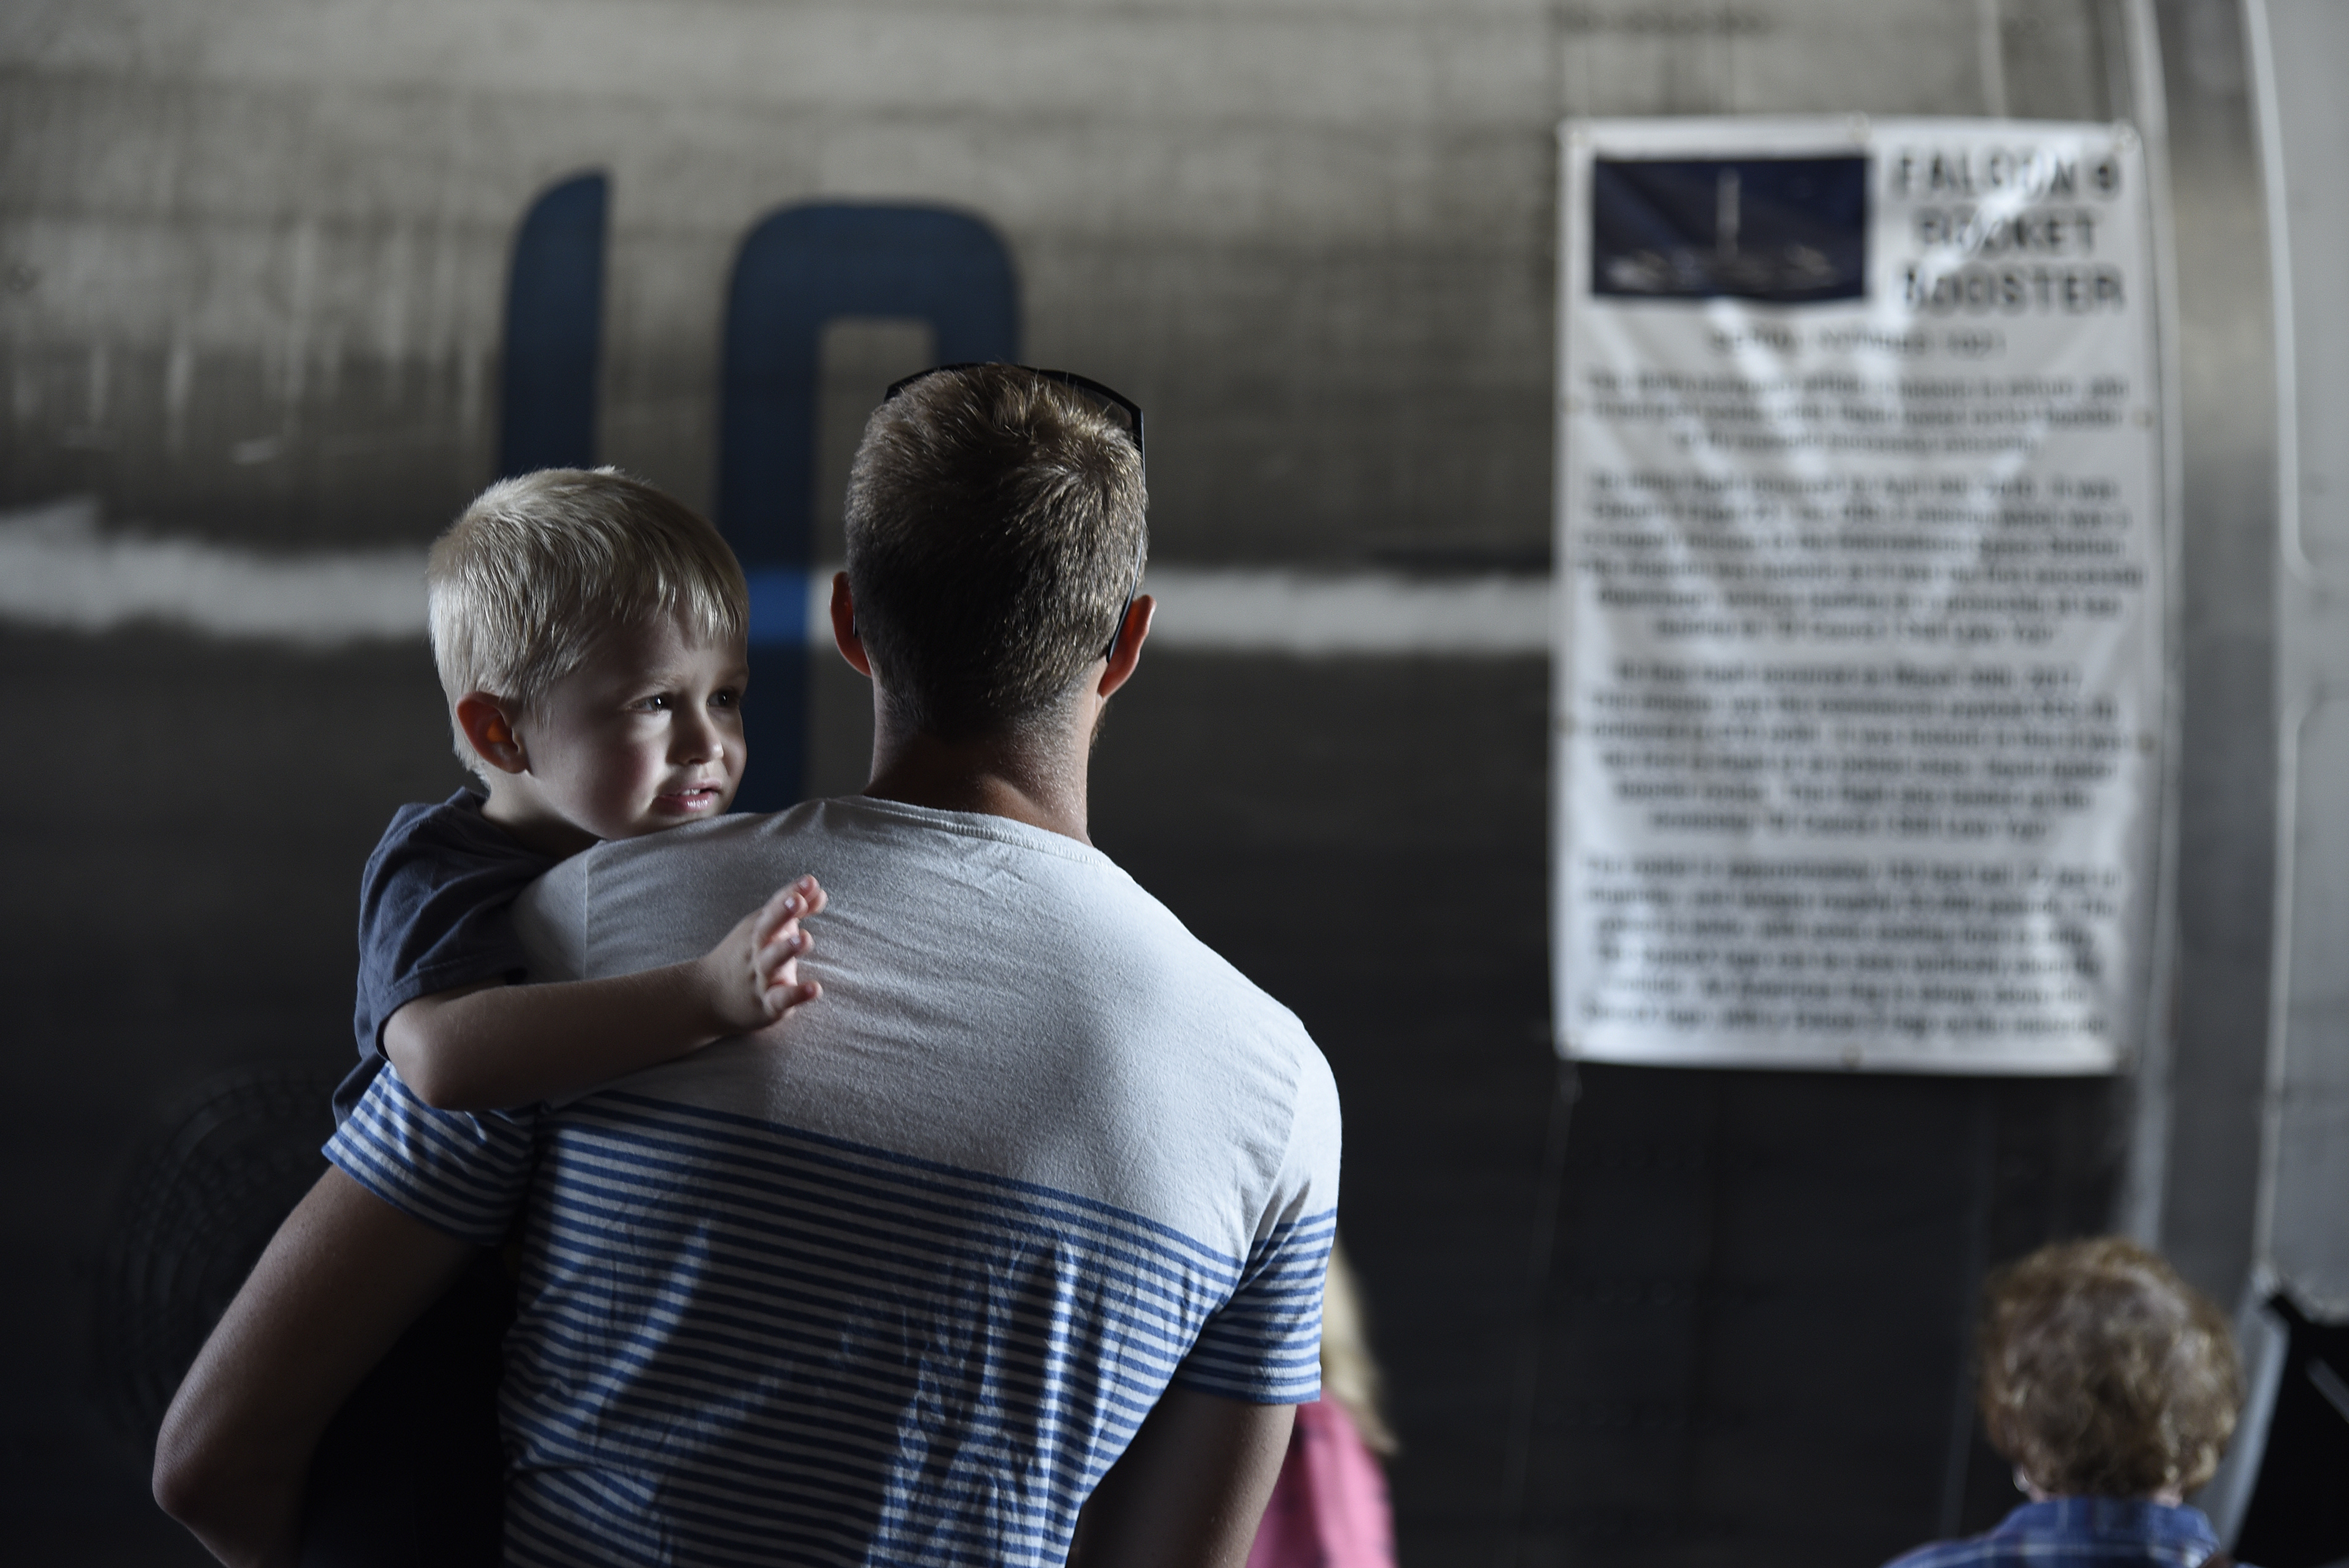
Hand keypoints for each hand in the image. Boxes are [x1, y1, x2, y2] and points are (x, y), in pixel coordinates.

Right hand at [703, 875, 825, 1034]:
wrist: (706, 996)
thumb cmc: (746, 956)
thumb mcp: (767, 931)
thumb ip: (795, 912)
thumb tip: (821, 892)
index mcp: (759, 929)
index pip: (775, 907)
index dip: (791, 893)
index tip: (810, 881)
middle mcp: (757, 950)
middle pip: (767, 929)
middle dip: (782, 913)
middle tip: (797, 901)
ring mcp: (760, 978)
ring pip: (771, 962)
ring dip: (786, 949)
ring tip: (805, 938)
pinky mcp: (766, 1004)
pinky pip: (780, 999)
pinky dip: (796, 994)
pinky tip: (814, 988)